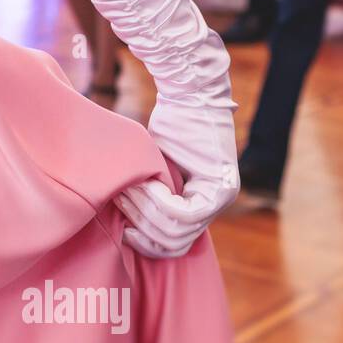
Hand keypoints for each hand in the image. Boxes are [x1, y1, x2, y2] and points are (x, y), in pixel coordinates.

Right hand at [114, 99, 239, 258]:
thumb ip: (151, 197)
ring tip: (129, 188)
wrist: (188, 96)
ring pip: (179, 230)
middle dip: (141, 225)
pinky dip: (160, 201)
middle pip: (175, 243)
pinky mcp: (221, 187)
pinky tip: (147, 182)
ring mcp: (222, 199)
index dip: (146, 245)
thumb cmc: (168, 126)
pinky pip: (186, 212)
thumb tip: (127, 227)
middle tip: (120, 200)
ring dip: (147, 211)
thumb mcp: (155, 169)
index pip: (175, 246)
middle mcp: (215, 207)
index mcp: (200, 205)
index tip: (124, 232)